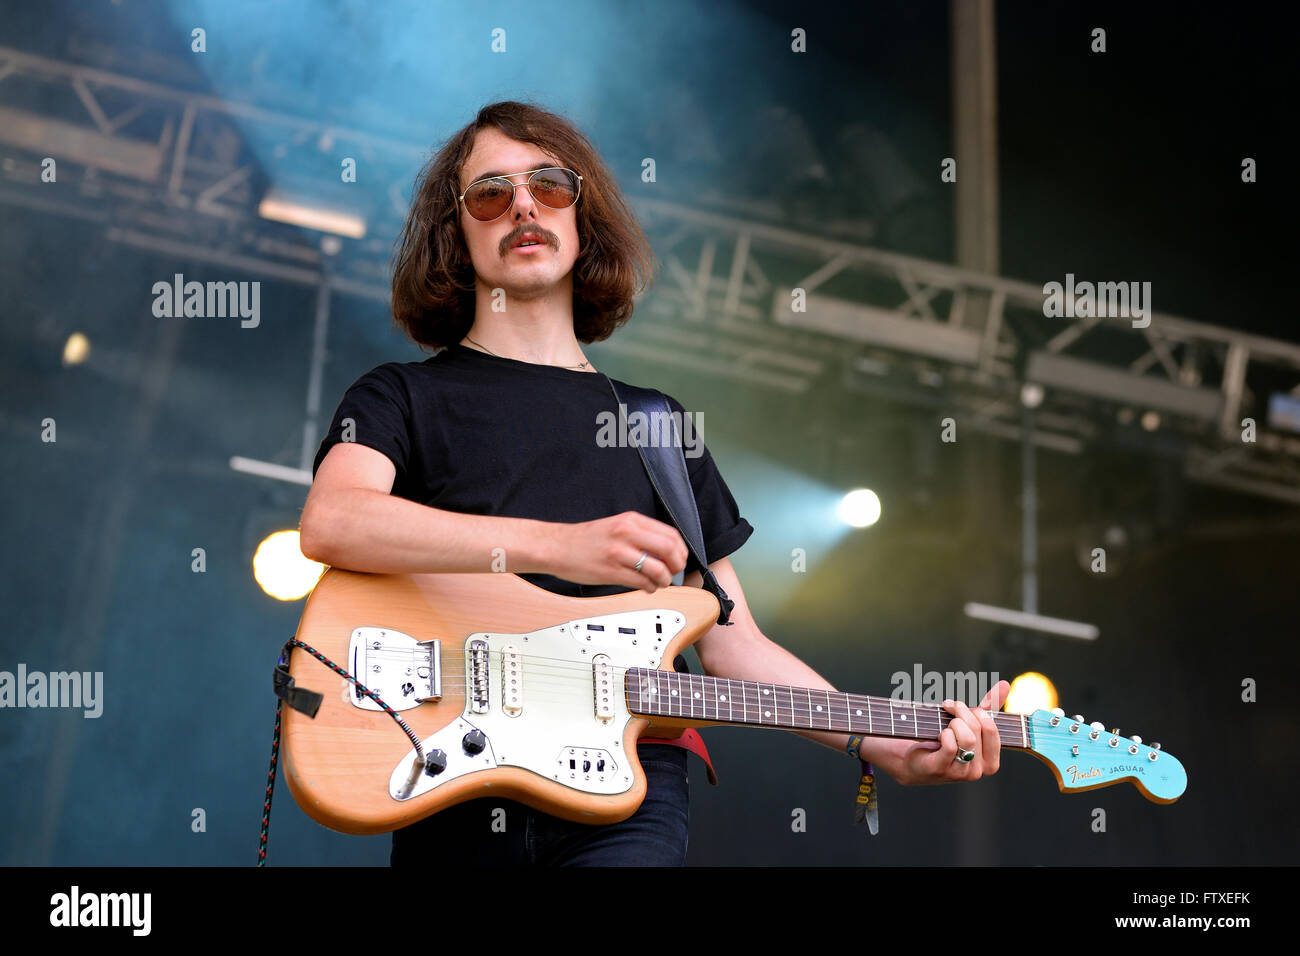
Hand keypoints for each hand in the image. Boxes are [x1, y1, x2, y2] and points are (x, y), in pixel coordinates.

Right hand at [545, 511, 687, 592]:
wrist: (556, 546)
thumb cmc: (586, 539)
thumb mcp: (616, 525)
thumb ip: (640, 534)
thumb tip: (666, 551)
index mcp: (631, 520)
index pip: (671, 534)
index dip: (680, 551)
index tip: (678, 560)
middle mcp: (627, 533)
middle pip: (670, 550)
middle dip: (677, 566)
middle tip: (673, 573)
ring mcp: (619, 552)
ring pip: (658, 569)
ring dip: (664, 580)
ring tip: (658, 583)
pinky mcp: (611, 571)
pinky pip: (641, 583)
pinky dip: (649, 588)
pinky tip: (645, 587)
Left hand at [880, 680, 1010, 785]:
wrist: (911, 759)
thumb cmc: (943, 740)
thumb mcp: (967, 724)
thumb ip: (988, 707)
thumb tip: (1005, 684)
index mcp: (990, 761)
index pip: (992, 729)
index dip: (977, 712)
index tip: (961, 708)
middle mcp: (979, 771)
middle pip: (979, 729)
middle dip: (962, 713)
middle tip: (949, 708)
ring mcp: (961, 773)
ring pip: (967, 738)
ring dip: (952, 724)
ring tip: (944, 726)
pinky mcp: (941, 770)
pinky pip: (950, 745)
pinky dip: (943, 734)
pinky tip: (937, 736)